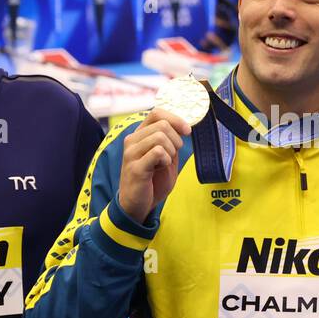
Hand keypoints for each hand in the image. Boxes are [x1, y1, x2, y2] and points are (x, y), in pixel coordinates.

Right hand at [117, 108, 190, 224]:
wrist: (138, 204)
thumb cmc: (152, 180)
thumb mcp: (166, 157)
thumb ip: (171, 142)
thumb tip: (185, 126)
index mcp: (139, 134)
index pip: (157, 113)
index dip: (176, 119)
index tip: (187, 131)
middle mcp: (132, 140)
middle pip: (162, 125)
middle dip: (176, 140)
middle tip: (172, 156)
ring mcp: (131, 153)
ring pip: (160, 137)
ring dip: (171, 151)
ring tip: (164, 163)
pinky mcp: (135, 167)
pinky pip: (158, 152)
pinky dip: (166, 160)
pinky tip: (160, 168)